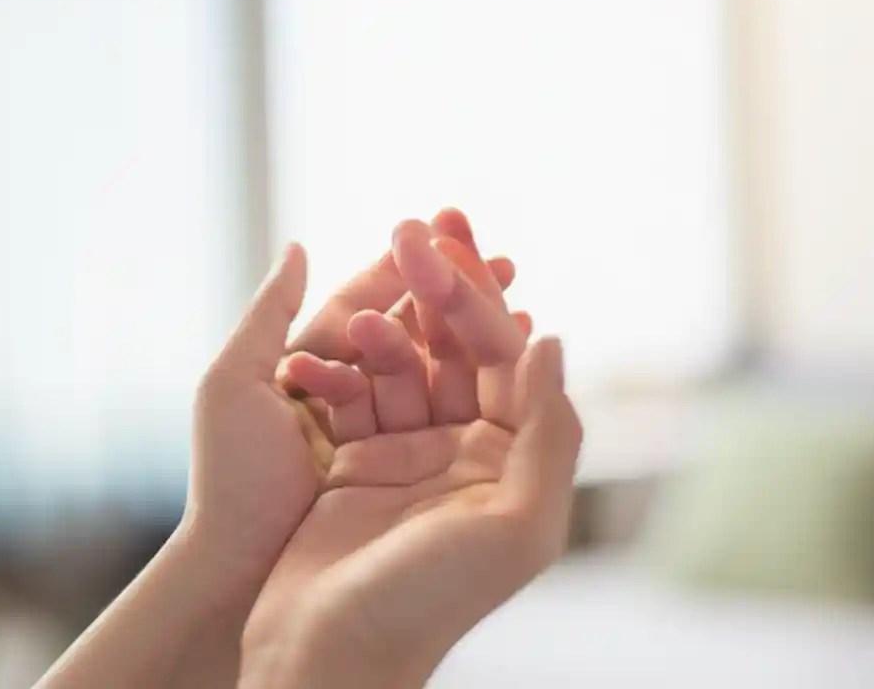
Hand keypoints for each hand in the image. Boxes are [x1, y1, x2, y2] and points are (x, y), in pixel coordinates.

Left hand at [38, 209, 515, 687]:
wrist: (238, 575)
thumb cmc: (231, 481)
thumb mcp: (233, 386)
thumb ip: (269, 313)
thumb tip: (299, 246)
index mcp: (308, 364)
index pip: (369, 301)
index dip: (412, 270)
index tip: (455, 235)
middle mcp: (348, 394)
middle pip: (413, 330)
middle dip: (458, 294)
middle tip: (508, 262)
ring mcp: (377, 434)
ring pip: (435, 372)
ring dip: (476, 337)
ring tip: (521, 309)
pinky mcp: (398, 472)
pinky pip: (444, 421)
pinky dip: (479, 393)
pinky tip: (515, 375)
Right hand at [240, 222, 582, 688]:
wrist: (329, 658)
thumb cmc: (428, 604)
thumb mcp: (517, 526)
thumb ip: (549, 431)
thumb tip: (551, 340)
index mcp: (517, 464)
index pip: (507, 357)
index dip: (478, 297)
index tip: (442, 244)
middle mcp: (473, 455)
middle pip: (459, 350)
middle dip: (436, 288)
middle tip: (407, 228)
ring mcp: (414, 459)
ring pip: (404, 367)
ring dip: (383, 331)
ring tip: (360, 314)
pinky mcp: (360, 467)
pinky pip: (355, 397)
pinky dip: (340, 370)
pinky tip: (322, 351)